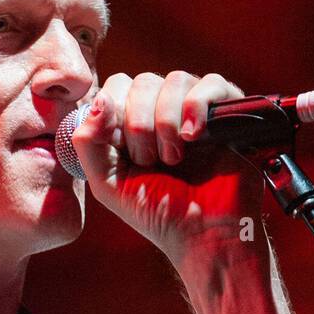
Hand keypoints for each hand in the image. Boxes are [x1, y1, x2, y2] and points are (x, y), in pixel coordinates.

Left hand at [70, 70, 265, 265]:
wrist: (203, 234)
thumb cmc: (156, 214)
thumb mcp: (107, 183)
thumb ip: (88, 142)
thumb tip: (99, 99)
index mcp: (130, 124)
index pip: (117, 86)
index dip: (116, 113)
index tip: (125, 151)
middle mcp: (161, 112)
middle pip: (143, 81)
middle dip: (141, 124)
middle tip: (151, 162)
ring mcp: (193, 111)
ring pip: (176, 80)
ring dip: (167, 122)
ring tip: (174, 159)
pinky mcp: (225, 114)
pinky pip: (212, 83)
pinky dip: (197, 107)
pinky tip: (194, 137)